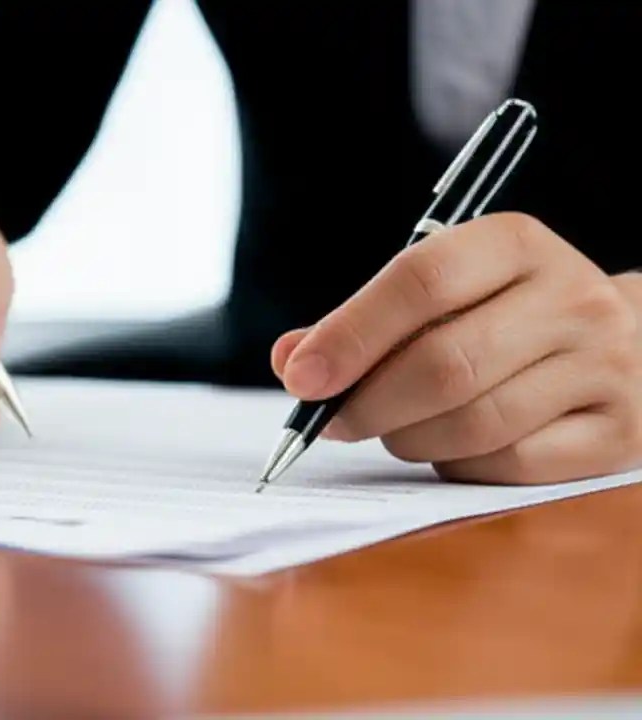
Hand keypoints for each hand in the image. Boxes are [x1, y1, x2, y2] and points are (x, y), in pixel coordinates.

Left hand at [270, 212, 641, 484]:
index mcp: (516, 244)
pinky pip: (508, 463)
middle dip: (367, 403)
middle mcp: (572, 299)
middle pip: (443, 364)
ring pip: (472, 422)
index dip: (350, 334)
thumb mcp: (444, 295)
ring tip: (393, 429)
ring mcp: (603, 367)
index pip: (421, 281)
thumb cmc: (505, 316)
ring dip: (407, 438)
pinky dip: (458, 464)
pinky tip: (450, 447)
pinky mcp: (617, 434)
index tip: (301, 378)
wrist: (633, 344)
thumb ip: (362, 323)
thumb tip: (289, 359)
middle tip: (330, 421)